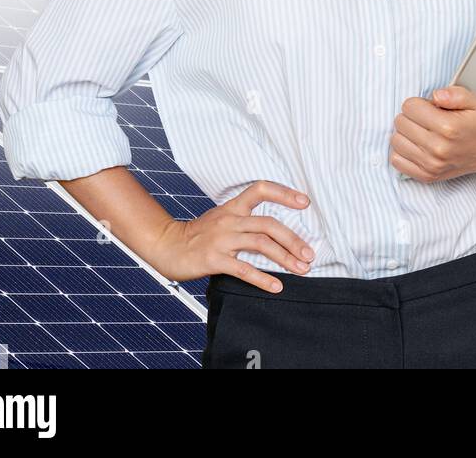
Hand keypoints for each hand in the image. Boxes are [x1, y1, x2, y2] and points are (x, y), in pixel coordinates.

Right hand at [151, 181, 313, 292]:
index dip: (284, 193)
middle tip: (309, 254)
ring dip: (285, 258)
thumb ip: (246, 220)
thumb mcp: (222, 218)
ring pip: (260, 244)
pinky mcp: (213, 259)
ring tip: (301, 270)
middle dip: (293, 239)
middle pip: (268, 224)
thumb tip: (278, 232)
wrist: (165, 246)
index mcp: (232, 207)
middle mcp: (229, 220)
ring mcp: (221, 239)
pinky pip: (243, 269)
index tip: (305, 202)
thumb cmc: (198, 235)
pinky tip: (276, 286)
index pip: (260, 189)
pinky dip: (262, 279)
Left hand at [391, 86, 475, 182]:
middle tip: (427, 120)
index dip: (418, 104)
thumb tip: (436, 95)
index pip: (409, 107)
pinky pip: (397, 161)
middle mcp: (438, 148)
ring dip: (406, 134)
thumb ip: (456, 93)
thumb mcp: (474, 101)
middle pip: (400, 122)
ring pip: (396, 141)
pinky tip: (417, 146)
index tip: (430, 108)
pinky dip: (403, 151)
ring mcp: (431, 165)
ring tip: (422, 132)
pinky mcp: (427, 176)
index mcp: (448, 127)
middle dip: (411, 117)